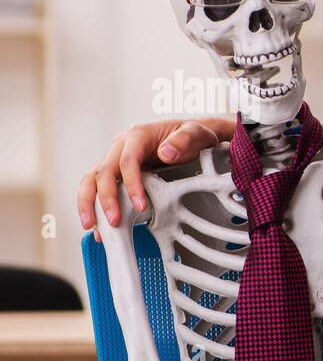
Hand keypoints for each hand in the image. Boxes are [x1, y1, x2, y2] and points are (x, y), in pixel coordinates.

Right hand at [78, 118, 232, 238]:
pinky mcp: (117, 173)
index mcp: (138, 136)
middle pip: (103, 172)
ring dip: (89, 203)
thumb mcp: (196, 133)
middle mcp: (121, 147)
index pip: (127, 161)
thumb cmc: (193, 136)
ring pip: (92, 180)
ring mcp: (116, 160)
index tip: (140, 206)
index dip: (131, 184)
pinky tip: (98, 226)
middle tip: (113, 221)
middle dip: (105, 198)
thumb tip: (166, 153)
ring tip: (93, 227)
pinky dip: (94, 206)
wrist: (194, 138)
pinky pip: (98, 188)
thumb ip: (184, 140)